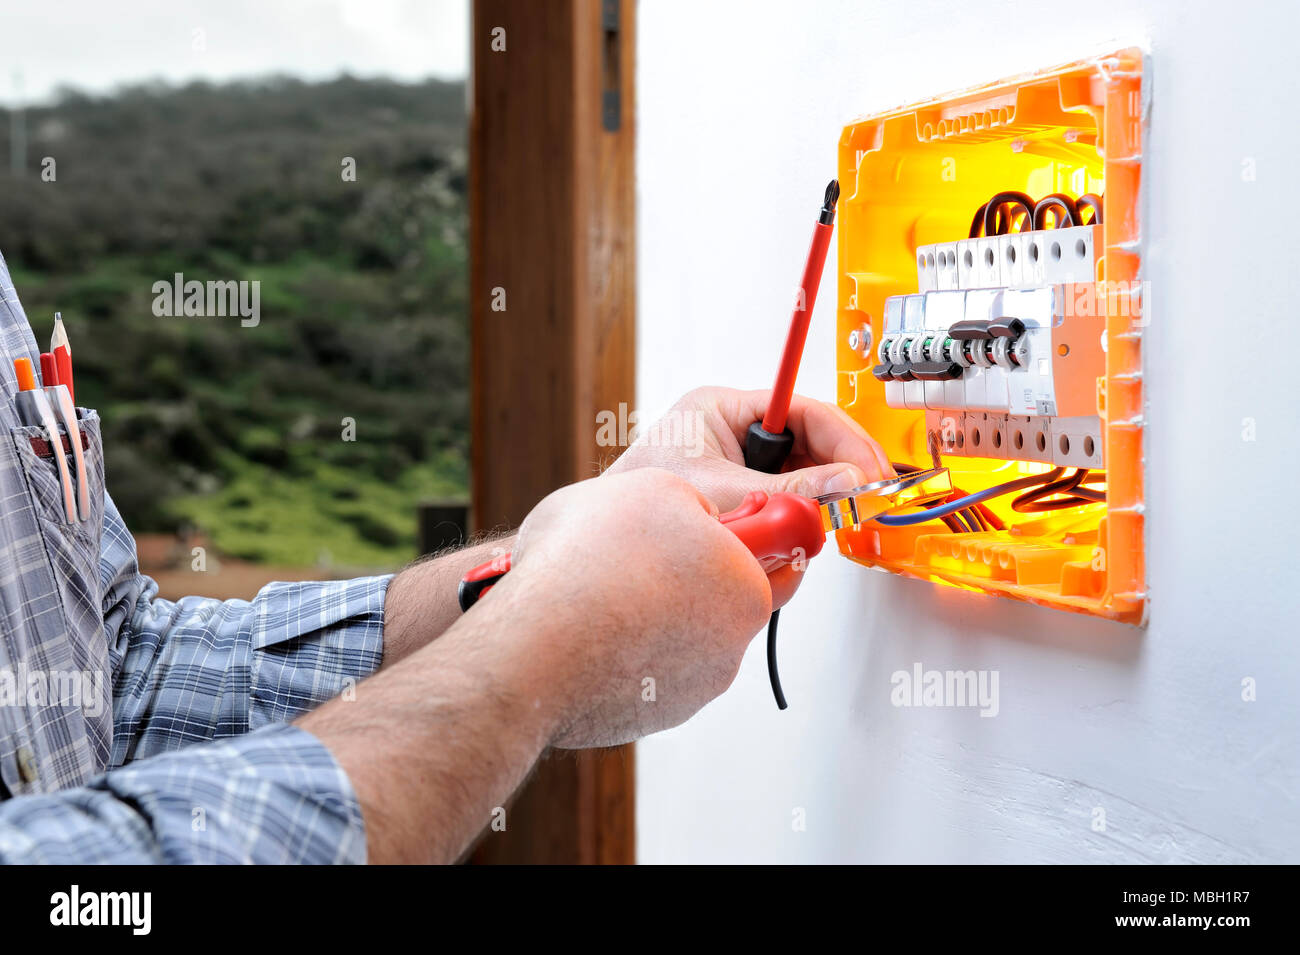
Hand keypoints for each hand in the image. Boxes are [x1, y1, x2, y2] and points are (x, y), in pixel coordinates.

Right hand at [502, 467, 771, 747]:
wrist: (530, 649)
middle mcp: (730, 646)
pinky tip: (582, 627)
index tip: (713, 520)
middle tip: (633, 548)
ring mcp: (688, 688)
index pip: (770, 554)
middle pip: (717, 595)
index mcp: (746, 587)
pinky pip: (640, 669)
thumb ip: (690, 502)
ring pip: (674, 634)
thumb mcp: (652, 487)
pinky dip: (619, 649)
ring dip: (645, 610)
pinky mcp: (645, 715)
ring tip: (595, 586)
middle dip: (682, 571)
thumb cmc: (589, 564)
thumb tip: (697, 519)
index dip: (740, 528)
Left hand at [605, 386, 890, 605]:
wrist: (605, 554)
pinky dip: (790, 530)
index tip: (871, 470)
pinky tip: (783, 547)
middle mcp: (731, 432)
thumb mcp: (725, 496)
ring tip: (808, 533)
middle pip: (808, 447)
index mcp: (722, 409)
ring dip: (809, 512)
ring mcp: (736, 466)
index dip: (846, 440)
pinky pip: (782, 508)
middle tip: (858, 505)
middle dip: (831, 480)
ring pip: (798, 483)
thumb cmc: (638, 504)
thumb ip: (791, 495)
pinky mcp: (736, 499)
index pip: (804, 411)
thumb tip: (847, 486)